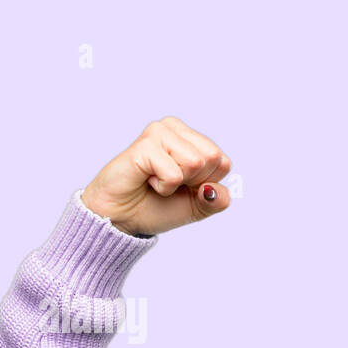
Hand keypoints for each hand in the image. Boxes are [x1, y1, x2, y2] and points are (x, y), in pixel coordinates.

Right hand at [80, 116, 231, 236]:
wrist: (124, 218)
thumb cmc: (158, 206)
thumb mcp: (198, 207)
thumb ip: (218, 200)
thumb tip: (213, 190)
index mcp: (191, 139)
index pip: (223, 162)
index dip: (207, 184)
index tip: (183, 186)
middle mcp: (175, 129)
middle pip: (213, 157)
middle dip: (194, 181)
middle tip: (169, 182)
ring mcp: (159, 133)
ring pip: (196, 162)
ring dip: (178, 182)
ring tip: (156, 179)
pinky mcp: (145, 145)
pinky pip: (174, 173)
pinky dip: (164, 186)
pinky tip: (147, 180)